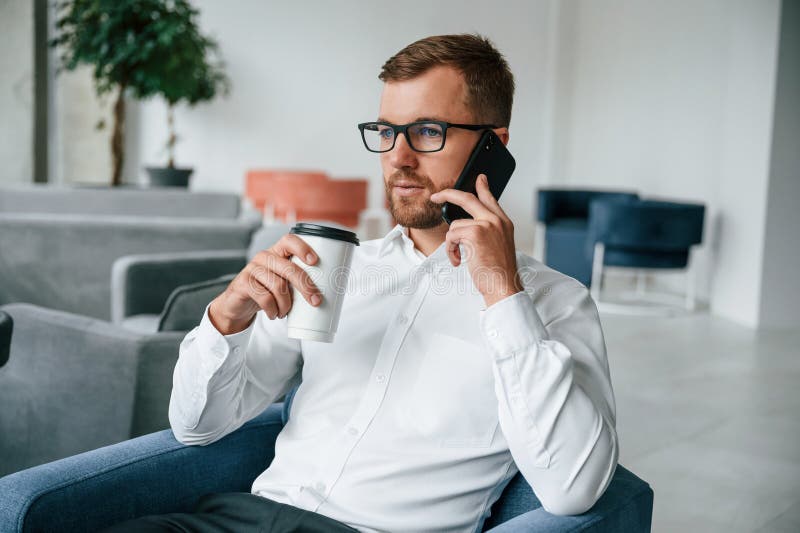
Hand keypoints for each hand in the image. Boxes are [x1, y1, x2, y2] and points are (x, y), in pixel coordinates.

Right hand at [209, 234, 322, 333]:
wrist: (239, 305)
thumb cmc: (267, 291)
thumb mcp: (283, 282)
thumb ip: (298, 281)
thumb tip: (329, 292)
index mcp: (277, 252)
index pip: (290, 240)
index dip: (303, 248)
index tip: (315, 261)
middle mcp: (264, 257)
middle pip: (289, 268)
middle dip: (305, 286)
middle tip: (315, 301)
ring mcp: (252, 269)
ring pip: (278, 285)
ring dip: (286, 304)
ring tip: (285, 312)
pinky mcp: (243, 283)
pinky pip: (264, 297)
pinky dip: (273, 310)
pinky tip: (274, 314)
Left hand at [430, 174, 522, 306]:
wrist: (503, 286)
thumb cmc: (499, 271)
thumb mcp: (498, 246)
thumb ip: (488, 231)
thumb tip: (468, 226)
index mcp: (504, 223)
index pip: (491, 199)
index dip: (483, 187)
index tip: (479, 178)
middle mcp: (497, 220)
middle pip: (468, 198)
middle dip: (448, 194)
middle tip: (436, 197)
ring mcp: (486, 224)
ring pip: (455, 225)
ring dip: (452, 243)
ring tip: (460, 257)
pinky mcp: (475, 233)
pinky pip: (452, 236)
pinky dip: (451, 250)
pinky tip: (459, 260)